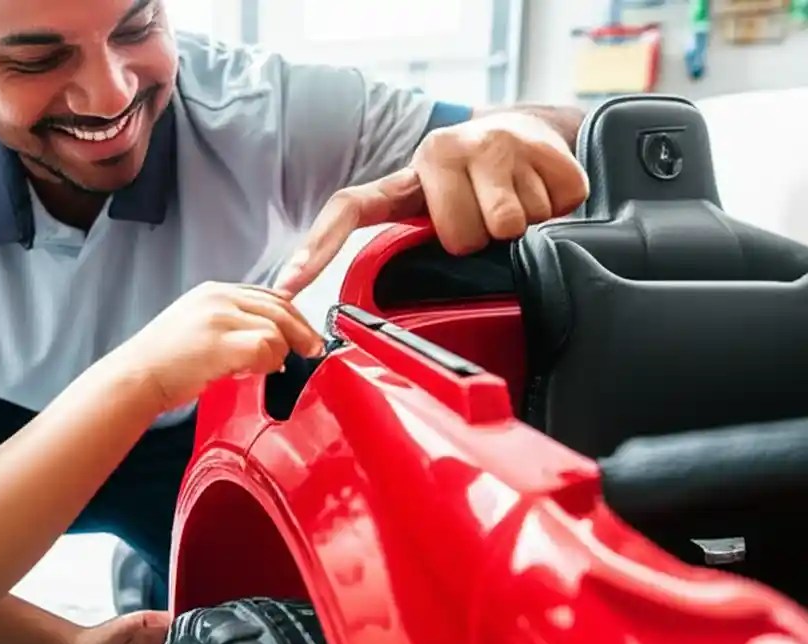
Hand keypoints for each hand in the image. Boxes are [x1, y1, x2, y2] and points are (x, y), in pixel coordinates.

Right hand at [116, 282, 324, 412]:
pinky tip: (254, 373)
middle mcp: (218, 297)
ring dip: (278, 353)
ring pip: (276, 328)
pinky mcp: (221, 342)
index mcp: (213, 291)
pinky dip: (268, 363)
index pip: (268, 294)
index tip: (303, 332)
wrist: (136, 377)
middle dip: (302, 331)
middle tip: (312, 350)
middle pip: (279, 307)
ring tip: (265, 368)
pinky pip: (266, 347)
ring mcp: (220, 318)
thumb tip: (269, 341)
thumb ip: (230, 324)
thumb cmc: (163, 362)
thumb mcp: (197, 327)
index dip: (291, 314)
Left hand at [273, 112, 588, 296]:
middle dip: (479, 243)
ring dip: (522, 228)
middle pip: (462, 239)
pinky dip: (559, 211)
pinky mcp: (543, 146)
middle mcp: (442, 150)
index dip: (318, 249)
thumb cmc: (474, 183)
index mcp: (406, 175)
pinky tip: (541, 192)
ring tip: (513, 202)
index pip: (350, 210)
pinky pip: (557, 207)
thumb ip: (407, 242)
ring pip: (512, 226)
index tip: (287, 287)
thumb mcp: (434, 207)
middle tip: (483, 221)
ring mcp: (495, 144)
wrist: (534, 132)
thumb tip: (373, 308)